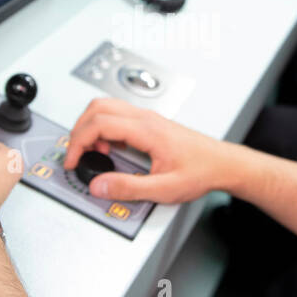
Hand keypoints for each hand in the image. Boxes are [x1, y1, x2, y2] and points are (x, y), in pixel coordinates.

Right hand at [63, 98, 237, 204]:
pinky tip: (110, 149)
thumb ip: (129, 188)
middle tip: (76, 154)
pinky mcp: (149, 123)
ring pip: (105, 107)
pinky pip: (117, 116)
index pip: (99, 123)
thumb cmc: (201, 171)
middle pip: (97, 107)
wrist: (222, 164)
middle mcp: (145, 118)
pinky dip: (103, 129)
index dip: (78, 142)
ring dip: (91, 127)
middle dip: (79, 130)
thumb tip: (99, 186)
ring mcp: (147, 118)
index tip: (74, 161)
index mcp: (146, 130)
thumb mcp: (164, 189)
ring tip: (93, 152)